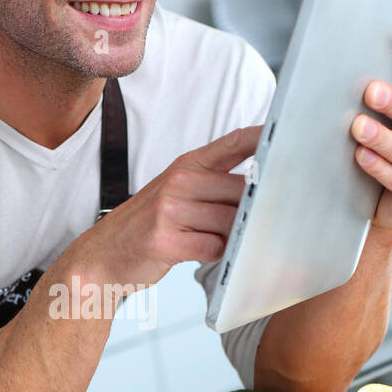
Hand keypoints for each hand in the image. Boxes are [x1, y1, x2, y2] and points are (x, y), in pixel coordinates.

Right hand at [77, 125, 261, 286]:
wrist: (102, 256)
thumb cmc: (147, 226)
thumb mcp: (174, 193)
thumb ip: (212, 185)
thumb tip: (262, 189)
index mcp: (185, 165)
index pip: (233, 144)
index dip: (263, 138)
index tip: (289, 135)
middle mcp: (178, 181)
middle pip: (240, 191)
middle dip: (250, 211)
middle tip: (249, 223)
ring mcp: (169, 210)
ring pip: (229, 221)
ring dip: (230, 237)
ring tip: (212, 240)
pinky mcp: (166, 240)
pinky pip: (213, 247)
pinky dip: (215, 255)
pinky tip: (198, 253)